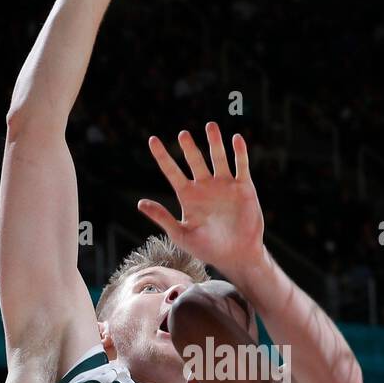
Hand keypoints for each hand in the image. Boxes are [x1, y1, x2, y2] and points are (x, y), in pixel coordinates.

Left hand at [140, 123, 264, 280]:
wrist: (237, 256)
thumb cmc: (208, 249)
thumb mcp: (181, 234)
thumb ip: (162, 217)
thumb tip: (140, 203)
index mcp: (188, 196)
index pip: (172, 171)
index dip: (162, 156)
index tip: (152, 140)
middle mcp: (205, 186)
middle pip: (195, 160)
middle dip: (189, 147)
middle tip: (183, 134)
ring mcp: (224, 185)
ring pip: (218, 157)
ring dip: (214, 142)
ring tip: (210, 126)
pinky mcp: (243, 187)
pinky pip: (240, 165)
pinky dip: (239, 152)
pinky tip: (236, 139)